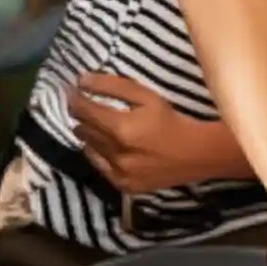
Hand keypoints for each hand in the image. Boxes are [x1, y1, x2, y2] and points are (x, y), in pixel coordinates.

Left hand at [68, 74, 203, 192]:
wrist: (196, 154)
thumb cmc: (171, 119)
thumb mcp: (146, 96)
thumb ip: (112, 86)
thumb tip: (81, 80)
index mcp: (121, 128)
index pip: (84, 111)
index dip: (74, 98)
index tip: (70, 90)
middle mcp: (116, 153)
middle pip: (83, 130)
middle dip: (80, 115)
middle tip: (82, 105)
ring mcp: (119, 173)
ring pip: (89, 149)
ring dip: (88, 134)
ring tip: (94, 124)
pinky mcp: (124, 186)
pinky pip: (99, 167)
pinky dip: (97, 153)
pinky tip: (105, 145)